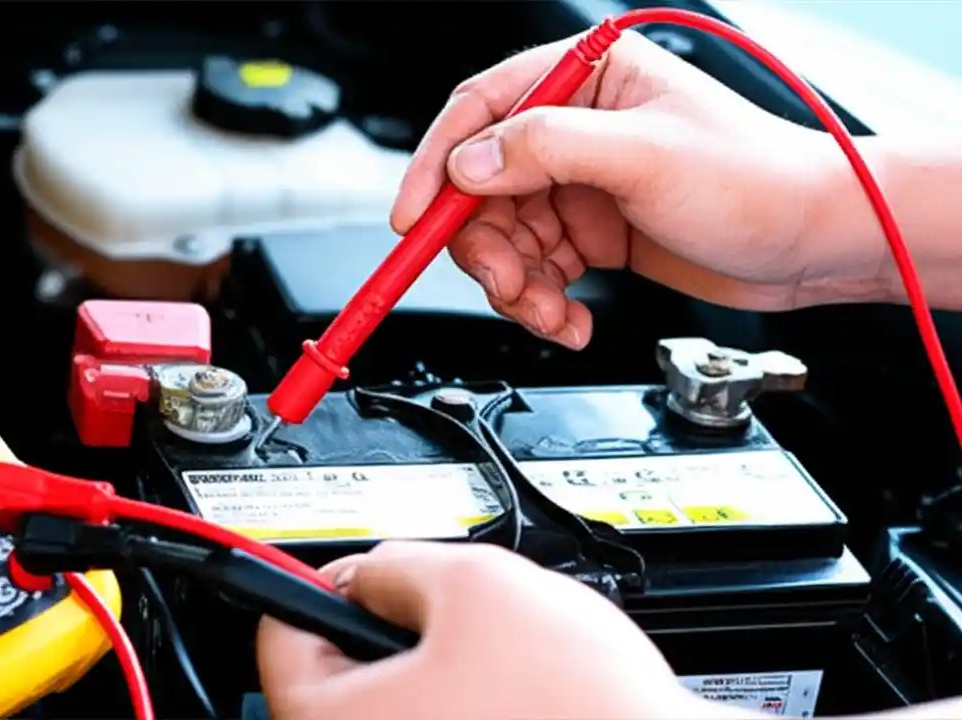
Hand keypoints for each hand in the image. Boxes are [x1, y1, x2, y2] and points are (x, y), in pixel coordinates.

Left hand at [256, 541, 731, 719]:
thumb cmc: (577, 705)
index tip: (360, 570)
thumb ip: (398, 561)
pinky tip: (517, 689)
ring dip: (434, 662)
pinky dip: (465, 698)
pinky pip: (440, 719)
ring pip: (397, 697)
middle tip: (450, 609)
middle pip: (339, 671)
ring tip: (499, 654)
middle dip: (390, 624)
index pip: (282, 633)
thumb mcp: (475, 581)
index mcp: (333, 719)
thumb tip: (372, 570)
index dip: (326, 580)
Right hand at [392, 30, 886, 348]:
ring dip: (518, 286)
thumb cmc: (756, 179)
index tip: (412, 220)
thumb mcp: (644, 156)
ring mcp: (580, 183)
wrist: (812, 243)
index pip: (481, 112)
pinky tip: (572, 318)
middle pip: (482, 189)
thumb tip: (468, 165)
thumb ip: (546, 150)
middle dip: (486, 247)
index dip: (436, 167)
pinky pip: (536, 269)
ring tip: (553, 313)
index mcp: (585, 79)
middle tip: (509, 285)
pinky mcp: (591, 232)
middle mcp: (575, 128)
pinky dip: (544, 302)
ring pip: (505, 238)